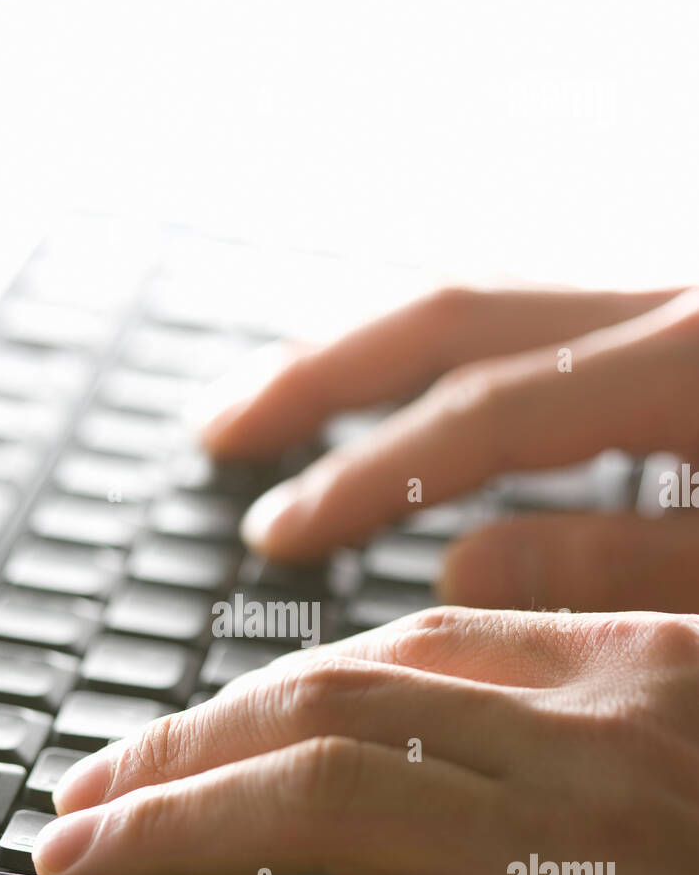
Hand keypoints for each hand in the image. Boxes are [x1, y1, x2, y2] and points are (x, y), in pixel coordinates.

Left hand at [32, 607, 698, 874]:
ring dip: (168, 831)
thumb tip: (437, 720)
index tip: (189, 727)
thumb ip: (585, 717)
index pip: (405, 646)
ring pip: (317, 802)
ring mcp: (571, 846)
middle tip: (88, 789)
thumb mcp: (698, 749)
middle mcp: (589, 736)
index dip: (270, 683)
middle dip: (183, 744)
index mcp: (631, 669)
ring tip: (76, 863)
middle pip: (330, 705)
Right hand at [200, 284, 698, 611]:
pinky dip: (447, 356)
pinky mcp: (681, 324)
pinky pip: (534, 321)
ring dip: (375, 350)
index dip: (367, 473)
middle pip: (453, 318)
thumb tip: (461, 573)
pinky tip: (412, 393)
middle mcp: (671, 305)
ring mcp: (674, 301)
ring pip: (488, 305)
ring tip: (284, 402)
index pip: (483, 415)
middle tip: (222, 429)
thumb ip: (626, 567)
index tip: (276, 531)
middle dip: (325, 375)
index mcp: (695, 364)